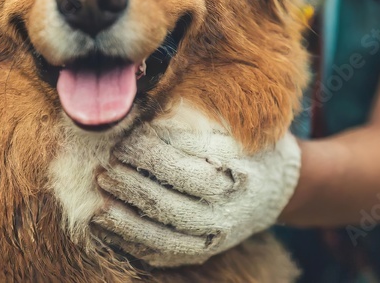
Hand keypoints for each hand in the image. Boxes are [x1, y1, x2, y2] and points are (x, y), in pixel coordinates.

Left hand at [92, 118, 301, 266]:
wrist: (280, 187)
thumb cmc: (249, 148)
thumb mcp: (231, 131)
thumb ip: (191, 129)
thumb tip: (146, 123)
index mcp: (230, 180)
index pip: (179, 171)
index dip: (146, 159)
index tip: (122, 145)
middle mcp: (223, 215)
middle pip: (166, 206)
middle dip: (129, 190)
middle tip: (102, 173)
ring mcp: (213, 239)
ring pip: (162, 237)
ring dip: (125, 223)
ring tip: (99, 205)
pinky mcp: (203, 252)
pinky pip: (163, 255)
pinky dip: (134, 245)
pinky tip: (110, 230)